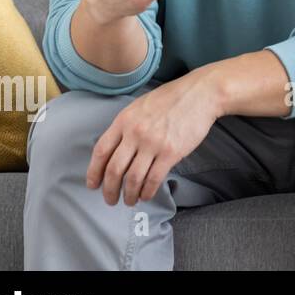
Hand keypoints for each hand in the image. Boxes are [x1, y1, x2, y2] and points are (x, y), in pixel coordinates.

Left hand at [86, 69, 221, 206]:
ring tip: (129, 201)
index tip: (93, 184)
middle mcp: (135, 133)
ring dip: (129, 194)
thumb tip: (116, 148)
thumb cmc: (173, 98)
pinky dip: (148, 191)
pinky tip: (146, 195)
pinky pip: (154, 179)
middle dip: (109, 189)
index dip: (94, 172)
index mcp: (124, 120)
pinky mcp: (171, 152)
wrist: (201, 94)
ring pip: (133, 178)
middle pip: (114, 169)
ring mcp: (153, 143)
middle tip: (110, 199)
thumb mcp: (140, 106)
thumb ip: (126, 125)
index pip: (101, 151)